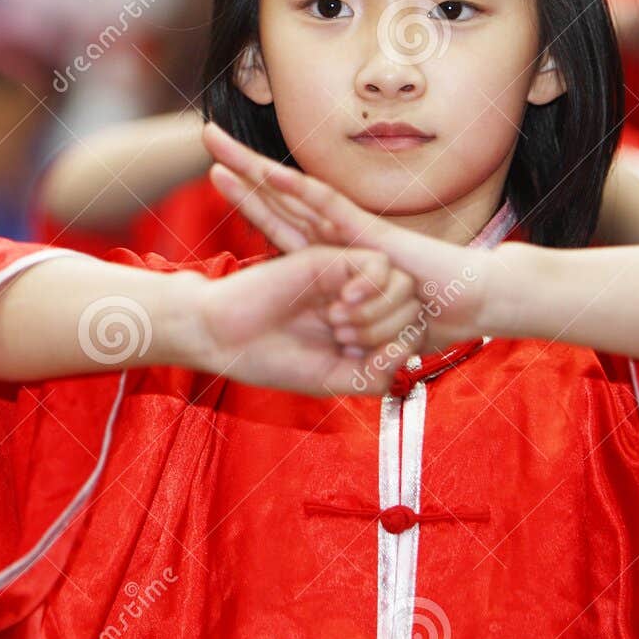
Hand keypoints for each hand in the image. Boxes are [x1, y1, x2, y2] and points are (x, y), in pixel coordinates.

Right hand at [193, 245, 418, 395]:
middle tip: (342, 337)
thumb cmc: (273, 361)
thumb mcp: (335, 379)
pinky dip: (372, 285)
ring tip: (338, 321)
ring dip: (379, 310)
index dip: (399, 350)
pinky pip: (379, 263)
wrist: (224, 337)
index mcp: (364, 334)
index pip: (411, 335)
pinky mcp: (333, 259)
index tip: (359, 360)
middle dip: (387, 330)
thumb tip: (407, 351)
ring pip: (403, 284)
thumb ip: (376, 373)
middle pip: (413, 309)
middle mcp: (362, 305)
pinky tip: (343, 299)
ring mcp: (349, 280)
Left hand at [201, 123, 493, 352]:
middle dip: (241, 166)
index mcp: (330, 254)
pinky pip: (327, 205)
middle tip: (207, 134)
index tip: (215, 176)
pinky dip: (296, 189)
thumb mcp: (370, 327)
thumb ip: (346, 329)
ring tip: (216, 142)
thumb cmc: (428, 314)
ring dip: (253, 168)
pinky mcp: (368, 232)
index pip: (281, 219)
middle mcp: (334, 234)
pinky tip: (267, 172)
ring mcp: (349, 229)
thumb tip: (328, 348)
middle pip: (278, 195)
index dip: (249, 197)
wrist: (469, 303)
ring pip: (292, 192)